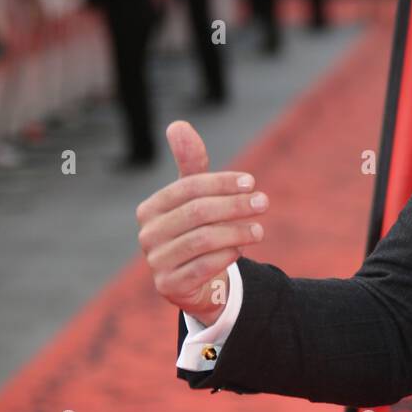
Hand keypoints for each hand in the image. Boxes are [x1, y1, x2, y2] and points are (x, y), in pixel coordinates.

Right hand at [136, 120, 268, 325]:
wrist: (197, 280)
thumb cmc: (198, 229)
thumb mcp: (196, 197)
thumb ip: (190, 163)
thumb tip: (178, 124)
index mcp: (150, 209)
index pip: (188, 188)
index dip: (222, 182)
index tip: (252, 181)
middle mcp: (148, 235)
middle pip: (198, 212)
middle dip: (235, 205)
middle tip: (263, 202)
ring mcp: (156, 262)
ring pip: (203, 239)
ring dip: (238, 231)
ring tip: (260, 229)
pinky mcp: (169, 287)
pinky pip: (204, 267)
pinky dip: (227, 255)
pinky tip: (241, 249)